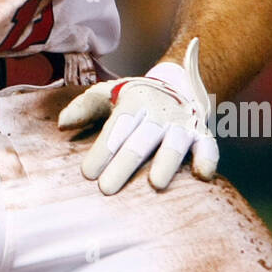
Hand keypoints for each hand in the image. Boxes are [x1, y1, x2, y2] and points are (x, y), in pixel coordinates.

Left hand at [57, 37, 217, 193]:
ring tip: (155, 184)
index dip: (103, 150)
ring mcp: (182, 123)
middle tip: (107, 188)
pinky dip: (207, 158)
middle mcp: (159, 111)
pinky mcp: (202, 133)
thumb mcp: (107, 94)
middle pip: (141, 138)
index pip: (117, 126)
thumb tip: (62, 125)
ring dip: (166, 162)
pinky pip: (208, 146)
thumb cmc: (133, 98)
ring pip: (174, 143)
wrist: (178, 82)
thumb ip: (84, 108)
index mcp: (134, 101)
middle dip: (124, 163)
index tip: (88, 173)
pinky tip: (201, 175)